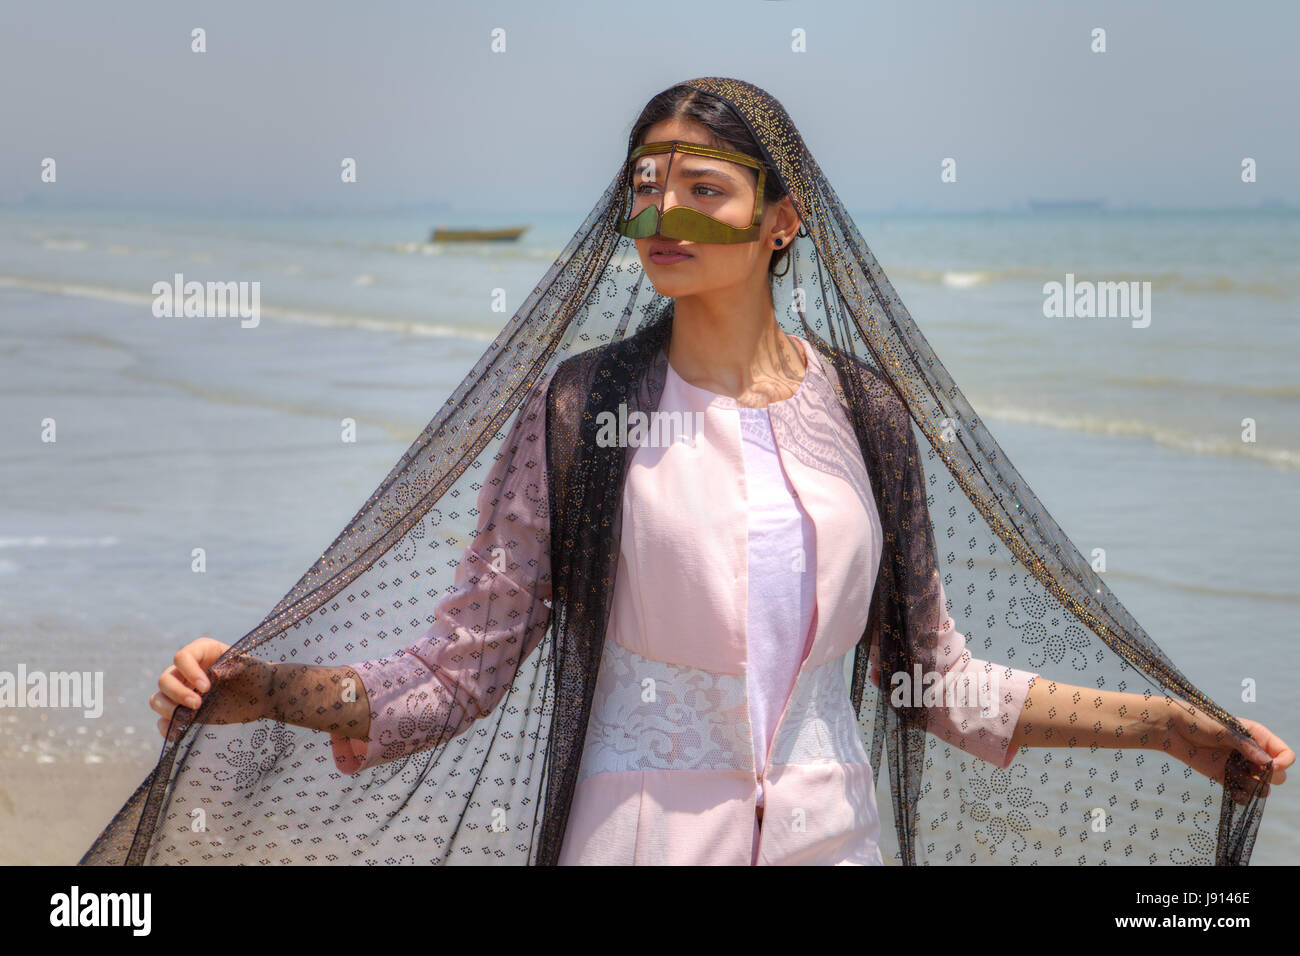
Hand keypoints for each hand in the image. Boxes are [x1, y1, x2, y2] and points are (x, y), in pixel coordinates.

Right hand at [150, 638, 272, 739]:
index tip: (207, 687)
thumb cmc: (256, 674)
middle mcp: (187, 671)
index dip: (189, 672)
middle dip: (177, 694)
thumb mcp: (249, 666)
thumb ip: (232, 665)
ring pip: (157, 699)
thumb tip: (212, 672)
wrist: (263, 694)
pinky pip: (163, 721)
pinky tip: (181, 732)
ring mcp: (183, 692)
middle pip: (164, 680)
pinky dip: (167, 728)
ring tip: (189, 718)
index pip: (181, 657)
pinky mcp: (185, 713)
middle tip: (198, 704)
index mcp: (201, 652)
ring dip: (168, 710)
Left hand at [1159, 698, 1291, 804]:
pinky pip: (1243, 795)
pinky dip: (1242, 797)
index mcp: (1257, 736)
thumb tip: (1268, 763)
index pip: (1285, 754)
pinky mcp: (1226, 777)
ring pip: (1262, 788)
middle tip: (1249, 771)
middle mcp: (1252, 753)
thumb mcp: (1225, 730)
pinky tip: (1233, 792)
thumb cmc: (1199, 721)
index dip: (1283, 763)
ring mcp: (1240, 766)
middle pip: (1278, 775)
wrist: (1172, 728)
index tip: (1269, 766)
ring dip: (1253, 788)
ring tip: (1235, 777)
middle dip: (1269, 777)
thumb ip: (1246, 746)